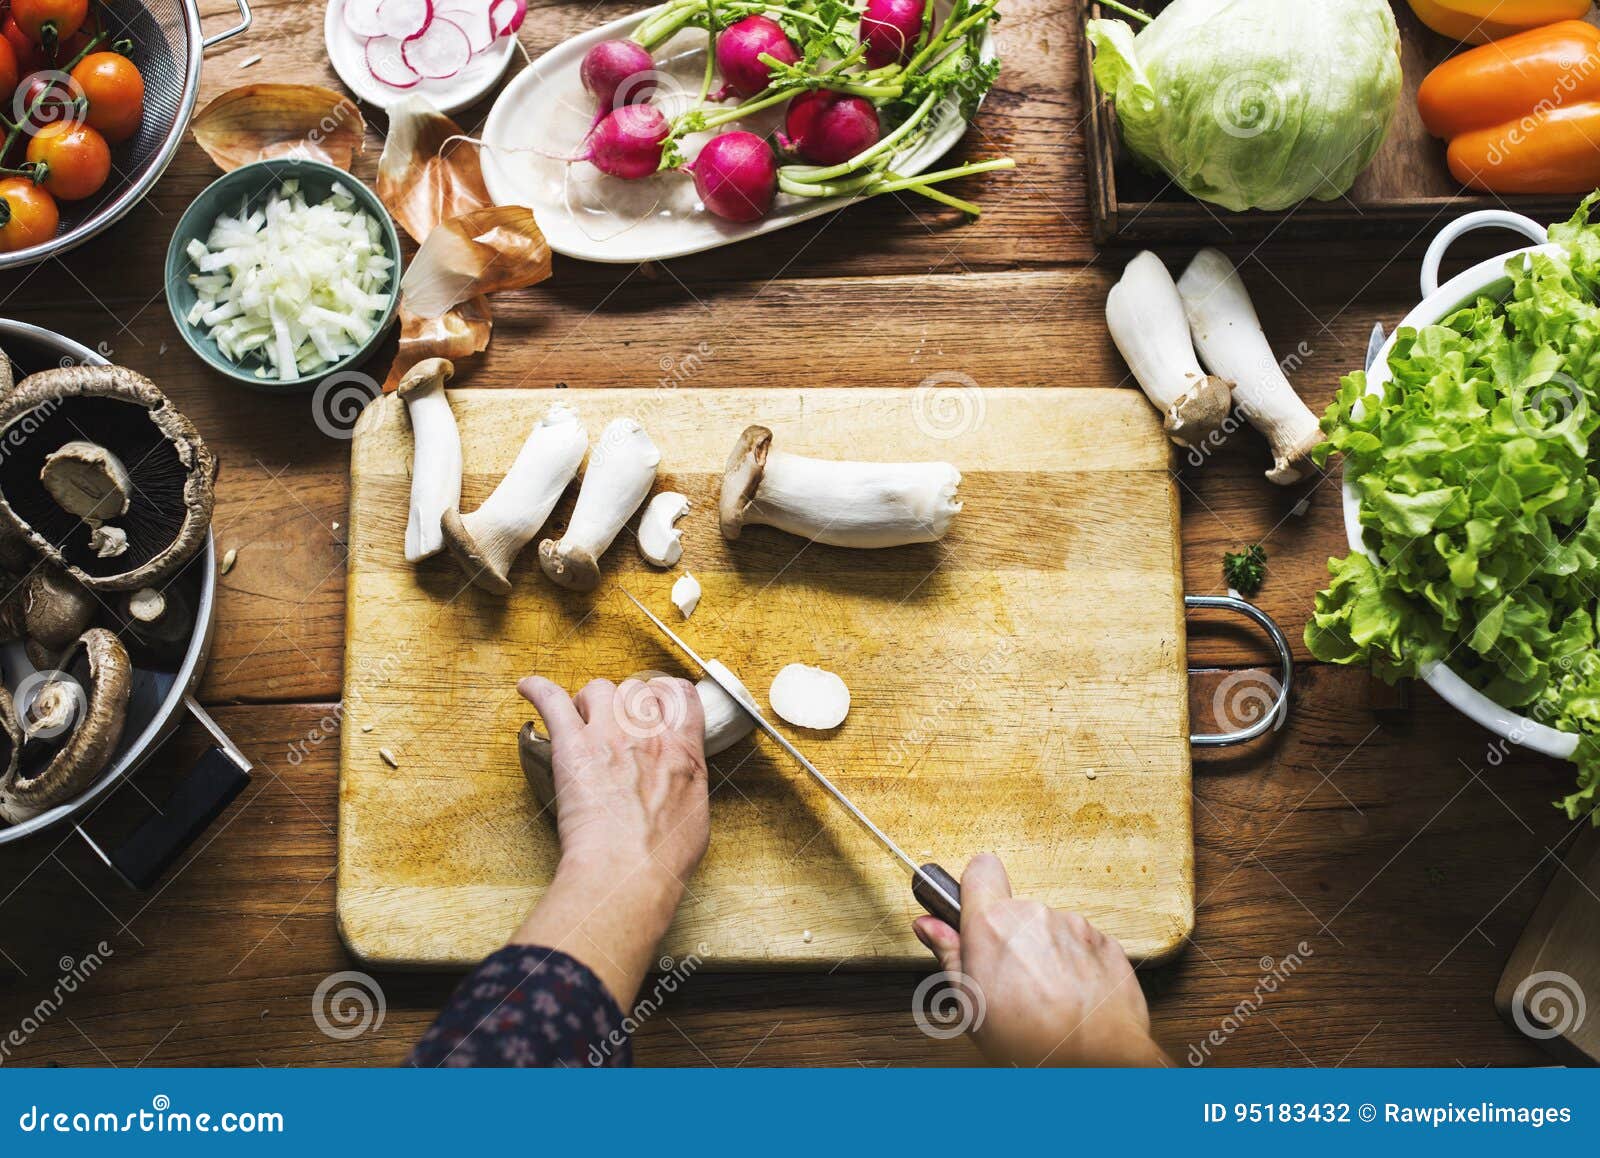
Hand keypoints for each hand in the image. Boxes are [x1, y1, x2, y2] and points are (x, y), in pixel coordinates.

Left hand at [511, 675, 708, 1006]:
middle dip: (625, 702)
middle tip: (614, 725)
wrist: (629, 868)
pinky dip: (538, 690)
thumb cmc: (662, 855)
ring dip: (590, 701)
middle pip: (635, 689)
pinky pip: (552, 700)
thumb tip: (680, 783)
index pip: (678, 694)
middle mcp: (646, 733)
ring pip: (599, 689)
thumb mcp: (696, 814)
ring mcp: (607, 735)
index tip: (655, 703)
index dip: (664, 694)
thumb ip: (687, 784)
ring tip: (581, 720)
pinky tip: (528, 687)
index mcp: (682, 749)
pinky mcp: (571, 746)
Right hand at [913, 854, 1167, 1066]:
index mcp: (993, 925)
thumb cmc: (1031, 1041)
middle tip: (1008, 978)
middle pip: (1015, 909)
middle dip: (1010, 936)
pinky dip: (1075, 964)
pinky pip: (1081, 944)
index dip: (975, 887)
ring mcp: (1074, 927)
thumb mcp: (970, 1003)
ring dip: (1044, 952)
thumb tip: (930, 926)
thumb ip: (949, 953)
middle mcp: (1035, 916)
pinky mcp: (1105, 943)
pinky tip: (1070, 997)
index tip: (972, 911)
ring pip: (1050, 929)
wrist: (1095, 1063)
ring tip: (1043, 995)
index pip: (980, 868)